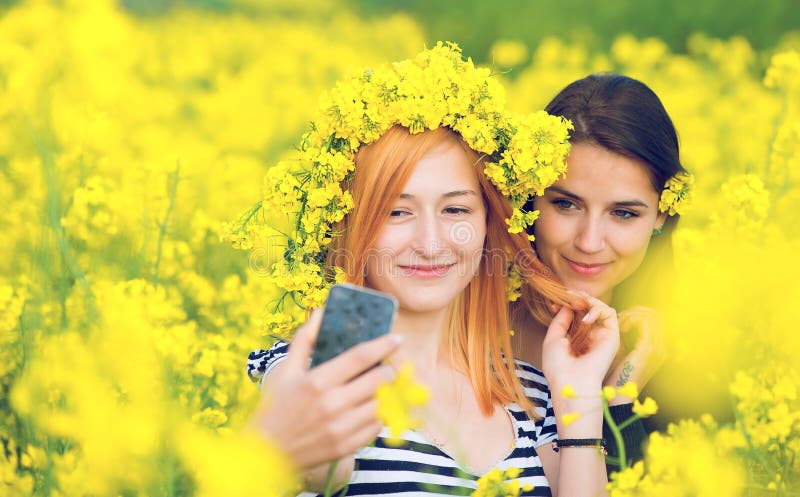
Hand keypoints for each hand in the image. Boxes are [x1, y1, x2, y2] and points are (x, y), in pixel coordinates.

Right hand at [248, 309, 401, 469]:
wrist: (267, 453)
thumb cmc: (276, 406)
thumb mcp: (286, 370)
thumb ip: (305, 339)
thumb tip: (321, 312)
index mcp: (317, 381)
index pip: (360, 357)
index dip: (383, 345)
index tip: (397, 338)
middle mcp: (332, 404)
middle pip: (378, 379)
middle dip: (388, 369)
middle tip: (386, 366)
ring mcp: (341, 428)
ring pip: (382, 403)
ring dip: (387, 392)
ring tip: (381, 387)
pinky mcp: (347, 446)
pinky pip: (376, 426)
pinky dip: (379, 415)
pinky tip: (371, 408)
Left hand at [542, 292, 619, 393]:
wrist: (570, 383)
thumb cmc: (558, 366)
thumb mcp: (553, 339)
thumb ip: (560, 320)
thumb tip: (567, 304)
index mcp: (575, 338)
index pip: (575, 314)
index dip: (566, 304)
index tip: (554, 303)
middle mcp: (590, 335)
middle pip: (588, 307)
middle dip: (577, 298)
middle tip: (568, 295)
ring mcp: (601, 335)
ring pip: (600, 307)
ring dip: (588, 300)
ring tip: (578, 303)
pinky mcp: (612, 336)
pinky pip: (610, 313)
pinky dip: (597, 309)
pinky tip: (586, 319)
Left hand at [604, 306, 665, 403]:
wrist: (614, 397)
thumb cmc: (612, 376)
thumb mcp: (619, 352)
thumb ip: (622, 337)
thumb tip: (617, 320)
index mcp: (656, 348)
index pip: (655, 320)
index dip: (637, 314)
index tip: (620, 319)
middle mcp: (660, 347)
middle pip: (656, 315)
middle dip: (636, 311)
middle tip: (619, 318)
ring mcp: (657, 348)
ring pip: (652, 316)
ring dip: (633, 314)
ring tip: (619, 322)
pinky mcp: (648, 349)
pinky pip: (645, 322)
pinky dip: (632, 319)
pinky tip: (621, 326)